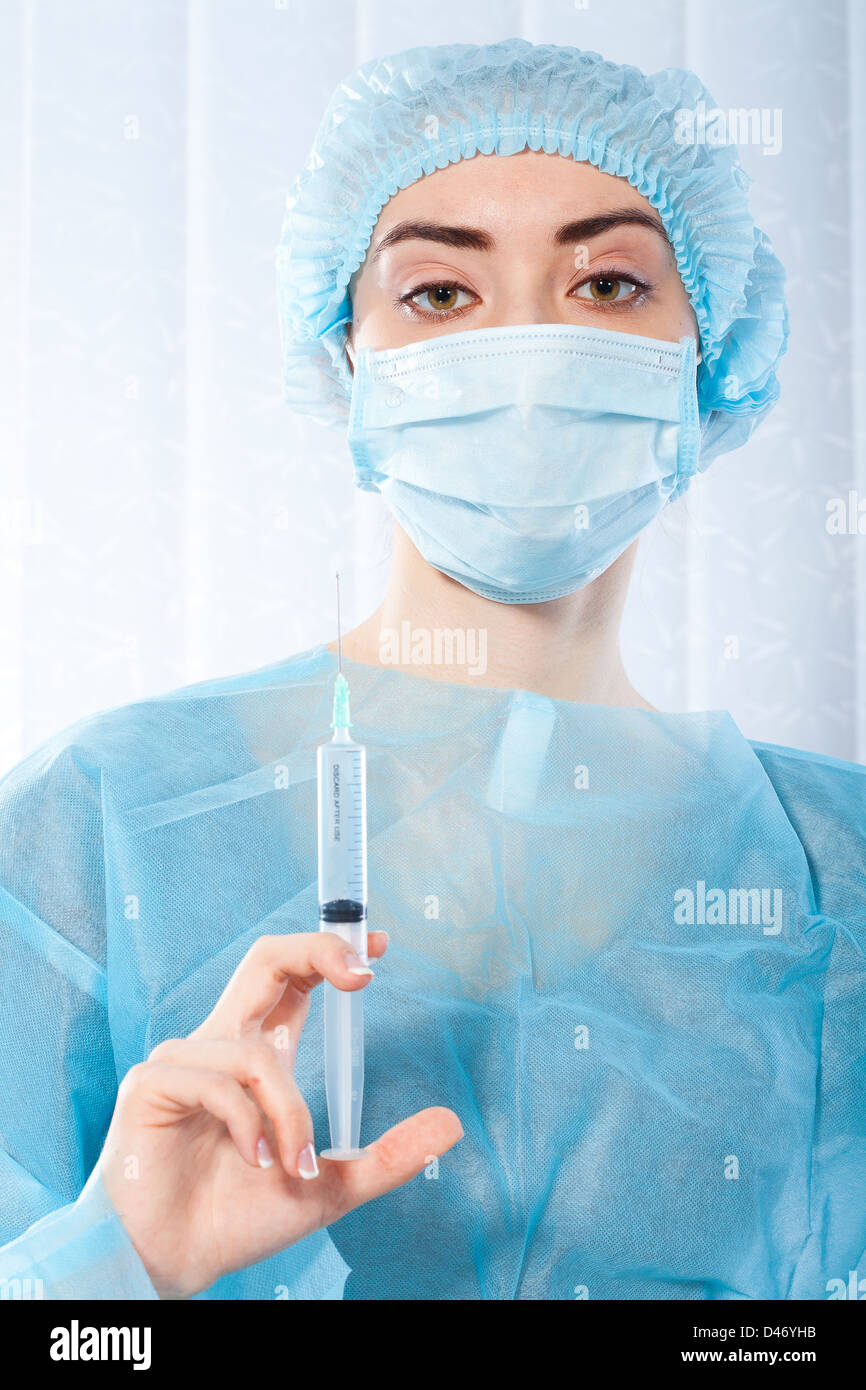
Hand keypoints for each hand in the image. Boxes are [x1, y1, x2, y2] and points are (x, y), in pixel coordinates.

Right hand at [97, 931, 462, 1297]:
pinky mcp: (151, 1086)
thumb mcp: (330, 1185)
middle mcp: (221, 1044)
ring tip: (293, 1165)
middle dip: (314, 951)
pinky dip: (248, 1125)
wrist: (180, 1262)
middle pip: (265, 960)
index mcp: (258, 1054)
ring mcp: (183, 1060)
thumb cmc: (242, 1217)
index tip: (378, 945)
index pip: (292, 978)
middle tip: (360, 973)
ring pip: (257, 1054)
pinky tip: (254, 1162)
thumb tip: (453, 1123)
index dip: (331, 951)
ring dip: (289, 1114)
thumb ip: (389, 1155)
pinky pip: (217, 1083)